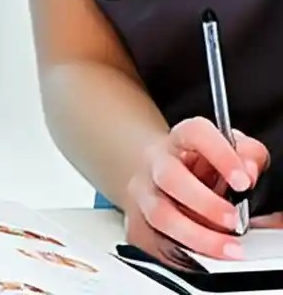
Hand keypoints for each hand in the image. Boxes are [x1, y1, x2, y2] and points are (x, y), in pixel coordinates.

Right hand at [124, 117, 269, 260]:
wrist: (163, 176)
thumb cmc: (202, 164)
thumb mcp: (231, 151)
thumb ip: (248, 155)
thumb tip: (250, 170)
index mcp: (181, 138)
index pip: (195, 134)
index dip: (220, 155)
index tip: (243, 181)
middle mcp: (156, 162)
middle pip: (170, 177)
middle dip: (204, 203)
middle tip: (233, 220)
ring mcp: (143, 191)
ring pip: (159, 213)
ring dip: (195, 234)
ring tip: (226, 247)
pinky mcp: (137, 221)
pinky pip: (155, 239)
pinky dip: (183, 250)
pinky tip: (205, 253)